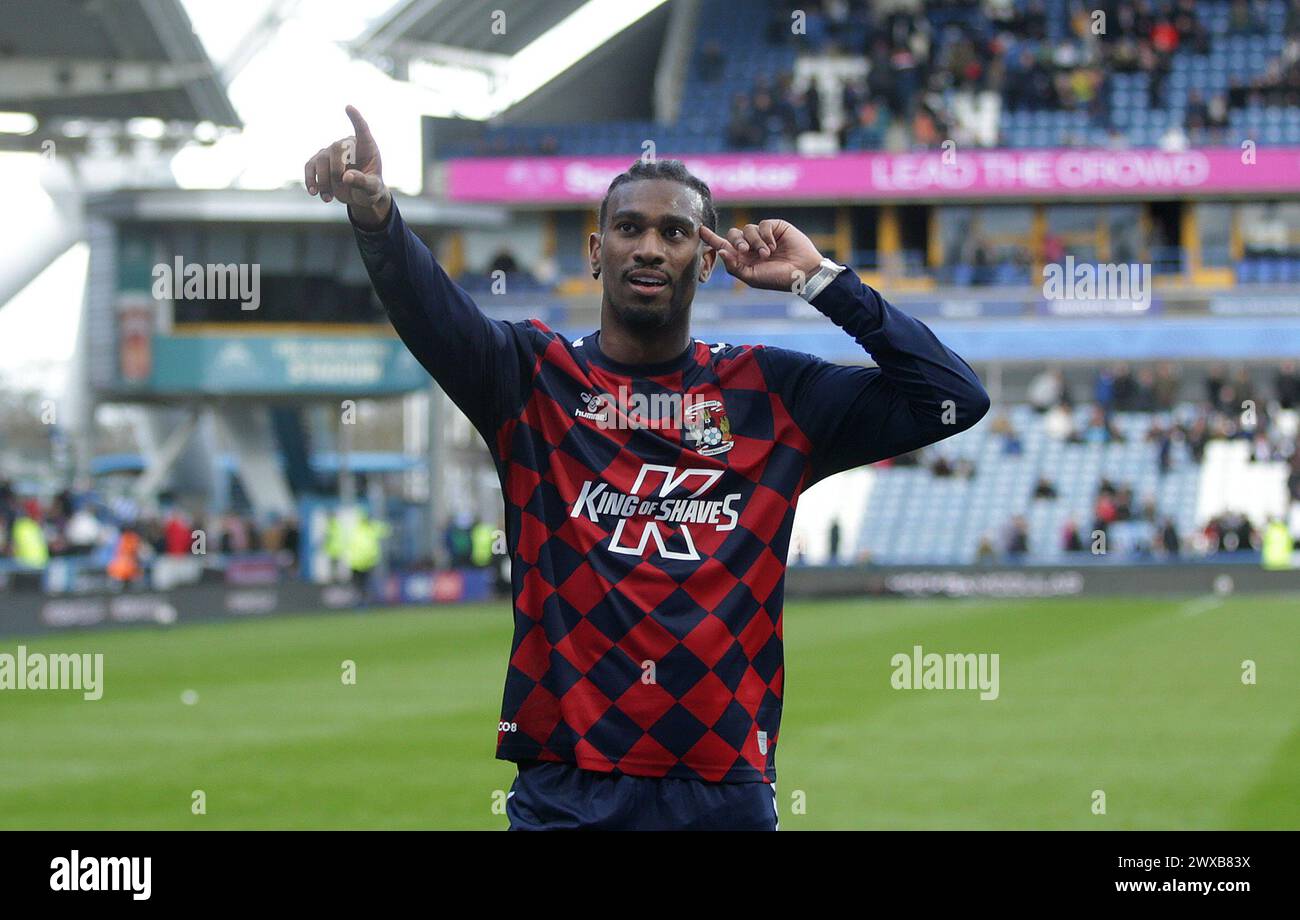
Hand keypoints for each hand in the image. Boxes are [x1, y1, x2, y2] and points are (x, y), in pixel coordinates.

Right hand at [305, 105, 389, 227]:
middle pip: (336, 148)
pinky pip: (310, 167)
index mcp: (366, 146)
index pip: (361, 128)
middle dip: (336, 168)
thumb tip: (345, 177)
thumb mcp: (373, 189)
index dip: (355, 118)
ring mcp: (331, 152)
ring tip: (328, 199)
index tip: (349, 108)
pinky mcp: (320, 163)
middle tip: (342, 184)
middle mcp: (347, 145)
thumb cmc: (371, 189)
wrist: (360, 196)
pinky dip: (310, 180)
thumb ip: (363, 182)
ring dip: (323, 180)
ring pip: (320, 160)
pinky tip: (314, 193)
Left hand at [699, 219, 822, 291]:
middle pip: (733, 235)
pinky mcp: (775, 227)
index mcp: (743, 258)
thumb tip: (720, 252)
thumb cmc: (777, 278)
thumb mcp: (752, 277)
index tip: (700, 230)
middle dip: (736, 242)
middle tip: (745, 251)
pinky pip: (762, 224)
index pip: (724, 245)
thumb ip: (734, 266)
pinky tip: (774, 245)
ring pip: (747, 229)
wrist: (802, 272)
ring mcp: (763, 235)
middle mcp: (751, 245)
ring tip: (767, 254)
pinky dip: (765, 235)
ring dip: (755, 242)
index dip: (711, 238)